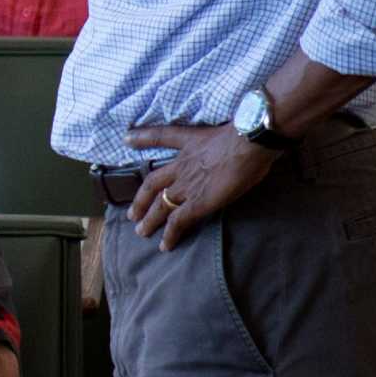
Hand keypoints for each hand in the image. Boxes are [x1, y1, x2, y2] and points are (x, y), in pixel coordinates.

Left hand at [124, 124, 279, 249]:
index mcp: (188, 142)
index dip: (142, 138)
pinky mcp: (198, 202)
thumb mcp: (223, 131)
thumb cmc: (244, 134)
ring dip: (150, 220)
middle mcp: (181, 165)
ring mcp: (187, 184)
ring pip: (161, 205)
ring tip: (141, 232)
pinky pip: (178, 221)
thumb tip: (230, 144)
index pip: (161, 138)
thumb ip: (220, 140)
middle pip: (153, 183)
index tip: (127, 139)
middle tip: (132, 215)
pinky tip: (165, 245)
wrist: (248, 142)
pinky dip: (170, 234)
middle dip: (141, 200)